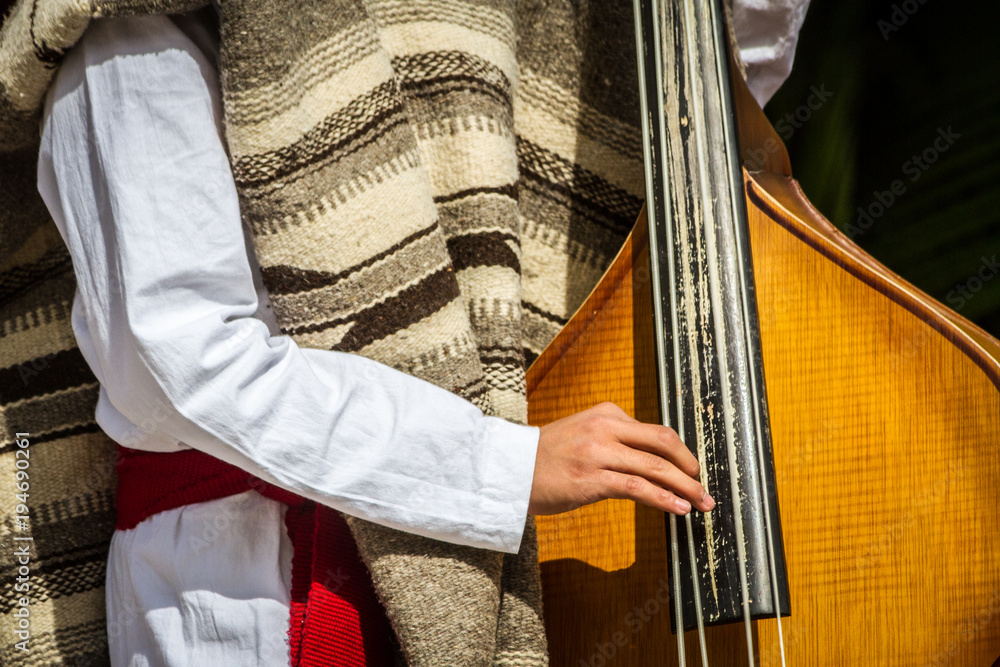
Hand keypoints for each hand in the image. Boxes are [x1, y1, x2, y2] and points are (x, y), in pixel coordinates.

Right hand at [528, 402, 714, 516]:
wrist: (510, 470)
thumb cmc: (547, 457)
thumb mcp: (584, 434)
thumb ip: (616, 440)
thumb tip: (654, 462)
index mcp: (606, 412)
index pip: (656, 432)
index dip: (680, 453)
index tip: (691, 470)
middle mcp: (604, 427)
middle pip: (663, 443)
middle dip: (690, 466)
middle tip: (703, 485)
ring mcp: (597, 453)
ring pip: (655, 468)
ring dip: (685, 487)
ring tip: (701, 503)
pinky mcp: (591, 480)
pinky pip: (637, 489)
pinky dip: (664, 499)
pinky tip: (679, 509)